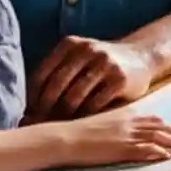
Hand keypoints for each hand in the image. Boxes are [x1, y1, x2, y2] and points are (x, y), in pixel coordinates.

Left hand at [30, 37, 157, 119]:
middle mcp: (87, 50)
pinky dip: (84, 117)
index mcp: (71, 44)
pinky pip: (95, 104)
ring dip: (63, 115)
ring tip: (58, 127)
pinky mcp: (119, 80)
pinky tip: (80, 125)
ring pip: (74, 96)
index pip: (42, 73)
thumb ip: (58, 71)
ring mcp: (104, 64)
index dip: (33, 96)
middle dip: (45, 108)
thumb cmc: (101, 63)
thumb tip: (30, 103)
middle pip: (56, 85)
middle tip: (40, 123)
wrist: (141, 57)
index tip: (29, 112)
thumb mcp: (79, 56)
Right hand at [56, 109, 170, 166]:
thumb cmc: (76, 133)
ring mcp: (126, 135)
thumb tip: (124, 133)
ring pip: (156, 137)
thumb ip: (116, 125)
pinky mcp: (121, 149)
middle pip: (159, 127)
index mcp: (124, 115)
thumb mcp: (100, 123)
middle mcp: (128, 123)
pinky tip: (167, 157)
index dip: (166, 124)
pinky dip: (157, 152)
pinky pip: (144, 150)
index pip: (152, 118)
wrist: (63, 138)